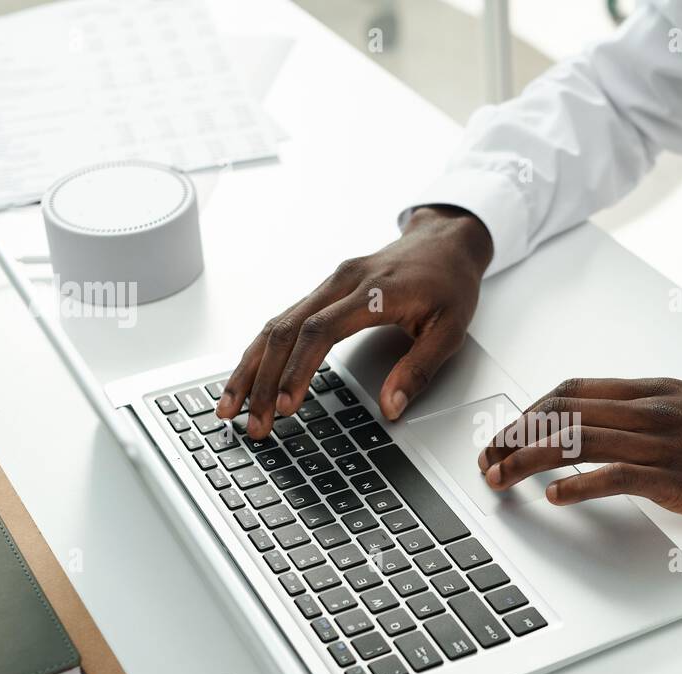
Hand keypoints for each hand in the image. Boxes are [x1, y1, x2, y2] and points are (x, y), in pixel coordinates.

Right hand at [216, 205, 492, 437]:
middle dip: (263, 381)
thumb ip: (420, 370)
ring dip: (250, 369)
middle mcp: (342, 283)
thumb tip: (390, 409)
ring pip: (275, 325)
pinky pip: (283, 322)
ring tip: (231, 408)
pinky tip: (247, 379)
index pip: (321, 331)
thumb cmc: (449, 284)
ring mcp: (328, 285)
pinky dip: (261, 353)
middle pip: (286, 330)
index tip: (286, 405)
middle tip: (254, 424)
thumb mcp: (451, 330)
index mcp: (373, 291)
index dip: (298, 369)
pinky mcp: (323, 292)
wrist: (444, 241)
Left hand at [478, 377, 681, 525]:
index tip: (509, 431)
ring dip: (529, 460)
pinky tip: (554, 498)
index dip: (532, 410)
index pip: (574, 390)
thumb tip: (619, 421)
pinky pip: (614, 477)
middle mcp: (652, 410)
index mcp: (656, 390)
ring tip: (501, 478)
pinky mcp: (677, 478)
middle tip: (489, 458)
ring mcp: (663, 443)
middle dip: (515, 435)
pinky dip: (577, 486)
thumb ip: (658, 410)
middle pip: (563, 413)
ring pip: (577, 441)